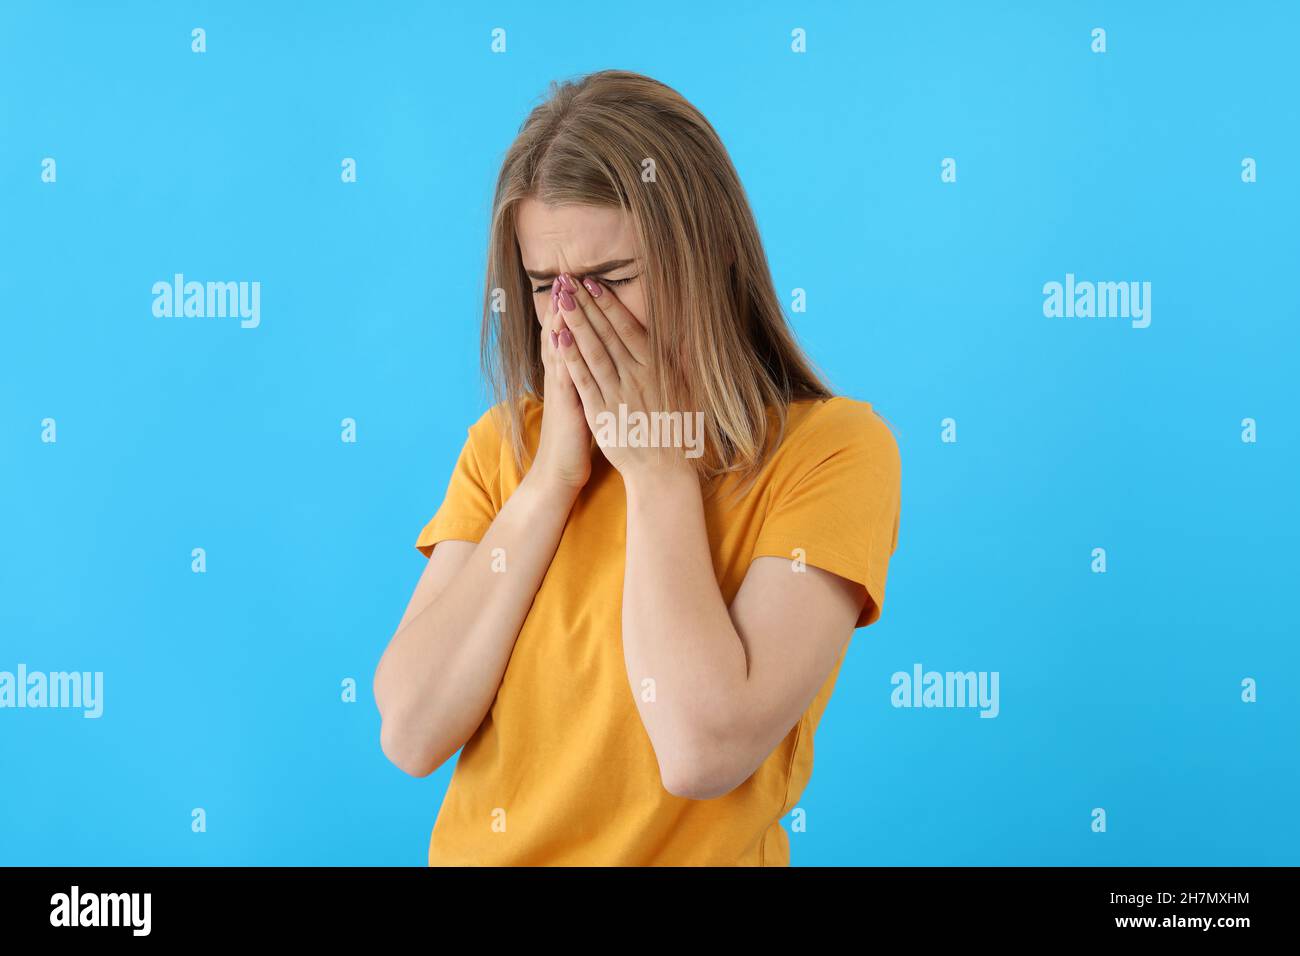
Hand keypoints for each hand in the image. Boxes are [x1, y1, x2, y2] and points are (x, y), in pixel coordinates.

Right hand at [529, 280, 592, 491]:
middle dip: (566, 304)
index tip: (579, 281)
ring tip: (561, 293)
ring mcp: (563, 390)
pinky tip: (561, 336)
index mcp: (572, 376)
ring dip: (560, 321)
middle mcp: (564, 378)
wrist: (559, 472)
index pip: (572, 335)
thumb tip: (606, 363)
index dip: (575, 309)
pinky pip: (563, 376)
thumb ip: (592, 382)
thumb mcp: (588, 405)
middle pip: (563, 334)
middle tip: (565, 275)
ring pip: (560, 349)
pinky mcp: (565, 406)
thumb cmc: (577, 440)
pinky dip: (562, 355)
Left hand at [553, 272, 697, 481]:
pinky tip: (560, 339)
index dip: (608, 305)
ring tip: (562, 300)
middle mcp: (637, 376)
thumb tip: (675, 335)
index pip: (628, 329)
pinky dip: (571, 358)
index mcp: (656, 368)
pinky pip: (584, 381)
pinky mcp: (602, 413)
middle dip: (586, 305)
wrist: (663, 470)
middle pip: (607, 334)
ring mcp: (618, 394)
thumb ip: (674, 363)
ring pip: (593, 352)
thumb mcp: (684, 391)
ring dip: (576, 323)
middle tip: (568, 281)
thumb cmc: (675, 430)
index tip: (593, 284)